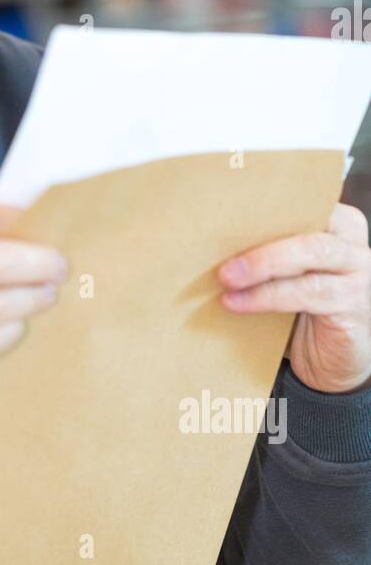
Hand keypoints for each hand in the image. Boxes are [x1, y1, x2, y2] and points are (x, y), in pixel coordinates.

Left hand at [217, 203, 370, 393]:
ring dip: (262, 266)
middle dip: (261, 239)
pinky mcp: (354, 303)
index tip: (224, 208)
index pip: (300, 201)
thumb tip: (208, 239)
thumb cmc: (302, 312)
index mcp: (334, 224)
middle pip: (308, 224)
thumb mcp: (283, 275)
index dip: (264, 202)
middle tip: (222, 259)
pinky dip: (267, 297)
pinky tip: (237, 303)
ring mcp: (358, 271)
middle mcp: (351, 242)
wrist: (331, 362)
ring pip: (311, 252)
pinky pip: (309, 291)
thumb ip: (264, 252)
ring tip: (226, 279)